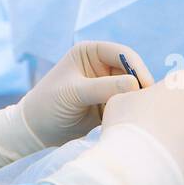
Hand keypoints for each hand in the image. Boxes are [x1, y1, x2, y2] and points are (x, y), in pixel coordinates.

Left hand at [0, 41, 151, 168]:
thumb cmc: (48, 105)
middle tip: (148, 104)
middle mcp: (101, 66)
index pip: (122, 54)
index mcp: (90, 52)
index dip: (136, 68)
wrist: (36, 132)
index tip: (145, 87)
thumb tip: (134, 84)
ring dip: (136, 101)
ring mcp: (106, 86)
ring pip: (132, 90)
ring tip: (141, 114)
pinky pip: (127, 105)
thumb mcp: (74, 93)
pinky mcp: (109, 105)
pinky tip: (133, 121)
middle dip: (140, 86)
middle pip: (132, 72)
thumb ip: (103, 87)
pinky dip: (131, 112)